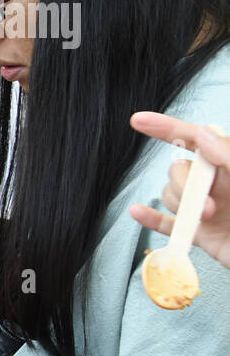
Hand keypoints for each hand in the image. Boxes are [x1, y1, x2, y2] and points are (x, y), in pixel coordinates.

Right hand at [129, 112, 229, 268]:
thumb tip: (202, 136)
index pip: (196, 140)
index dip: (166, 128)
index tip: (139, 120)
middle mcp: (218, 184)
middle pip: (179, 170)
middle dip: (183, 184)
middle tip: (208, 205)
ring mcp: (208, 208)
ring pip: (172, 196)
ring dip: (178, 206)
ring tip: (203, 221)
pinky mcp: (201, 235)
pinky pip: (168, 224)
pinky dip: (151, 219)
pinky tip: (138, 212)